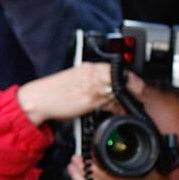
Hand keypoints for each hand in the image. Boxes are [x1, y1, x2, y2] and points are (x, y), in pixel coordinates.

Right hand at [16, 63, 145, 127]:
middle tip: (140, 93)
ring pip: (117, 90)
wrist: (38, 100)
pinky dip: (118, 108)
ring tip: (132, 105)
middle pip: (119, 77)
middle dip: (132, 85)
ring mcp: (91, 86)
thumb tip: (108, 93)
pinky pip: (110, 103)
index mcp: (87, 67)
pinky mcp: (90, 100)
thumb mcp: (76, 83)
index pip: (113, 68)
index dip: (128, 76)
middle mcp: (90, 74)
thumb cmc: (55, 93)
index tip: (136, 83)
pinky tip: (120, 112)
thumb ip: (92, 84)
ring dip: (127, 98)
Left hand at [66, 153, 164, 179]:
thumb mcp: (151, 179)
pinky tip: (76, 179)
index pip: (109, 172)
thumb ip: (141, 165)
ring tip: (72, 165)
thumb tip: (131, 151)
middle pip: (97, 179)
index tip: (91, 153)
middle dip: (84, 167)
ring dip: (79, 176)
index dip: (97, 162)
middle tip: (77, 157)